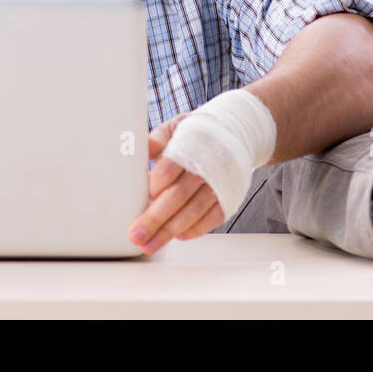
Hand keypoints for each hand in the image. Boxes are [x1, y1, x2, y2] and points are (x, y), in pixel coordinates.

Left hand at [127, 113, 227, 254]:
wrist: (236, 132)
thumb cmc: (198, 134)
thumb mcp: (176, 127)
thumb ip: (157, 138)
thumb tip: (142, 147)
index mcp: (189, 147)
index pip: (168, 171)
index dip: (153, 187)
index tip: (140, 199)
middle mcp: (206, 167)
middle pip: (178, 196)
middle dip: (155, 218)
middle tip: (136, 235)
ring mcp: (220, 184)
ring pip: (195, 211)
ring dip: (171, 230)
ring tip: (151, 244)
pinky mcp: (229, 197)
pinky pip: (214, 218)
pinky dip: (197, 229)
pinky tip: (179, 236)